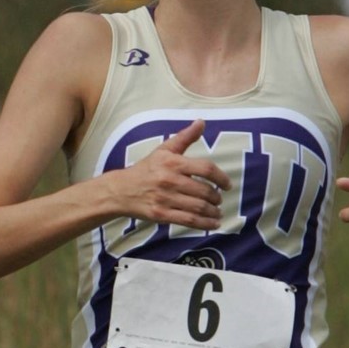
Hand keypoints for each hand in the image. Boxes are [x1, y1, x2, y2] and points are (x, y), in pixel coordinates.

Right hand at [107, 119, 230, 229]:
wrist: (120, 190)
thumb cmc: (146, 169)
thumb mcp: (163, 150)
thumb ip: (184, 137)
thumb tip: (201, 122)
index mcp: (172, 162)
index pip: (206, 169)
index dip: (221, 177)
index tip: (227, 185)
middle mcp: (170, 180)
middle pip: (204, 191)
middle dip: (216, 197)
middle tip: (219, 199)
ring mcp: (165, 199)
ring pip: (199, 207)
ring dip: (213, 212)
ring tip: (218, 212)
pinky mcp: (161, 215)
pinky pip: (189, 221)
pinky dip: (205, 224)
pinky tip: (213, 224)